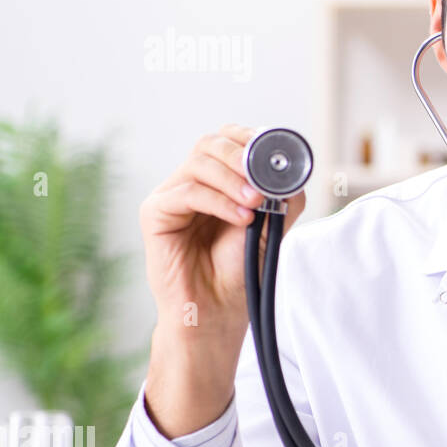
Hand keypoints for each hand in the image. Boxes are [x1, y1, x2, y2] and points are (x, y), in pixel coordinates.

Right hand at [139, 123, 305, 436]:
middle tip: (264, 180)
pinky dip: (218, 200)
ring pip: (199, 162)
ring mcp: (172, 196)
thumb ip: (283, 196)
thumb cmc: (242, 268)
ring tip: (255, 204)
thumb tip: (290, 172)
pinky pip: (187, 191)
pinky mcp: (156, 213)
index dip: (249, 138)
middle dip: (242, 155)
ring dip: (234, 179)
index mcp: (218, 180)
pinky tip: (241, 218)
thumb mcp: (273, 225)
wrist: (218, 308)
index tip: (274, 152)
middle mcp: (192, 182)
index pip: (227, 139)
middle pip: (210, 143)